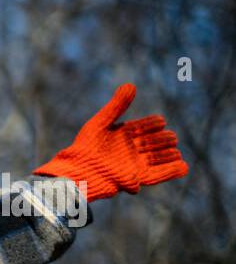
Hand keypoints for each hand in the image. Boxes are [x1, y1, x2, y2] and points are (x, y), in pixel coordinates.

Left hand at [33, 82, 188, 200]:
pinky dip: (170, 172)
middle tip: (171, 137)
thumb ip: (117, 105)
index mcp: (120, 136)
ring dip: (168, 155)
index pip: (143, 127)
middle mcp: (128, 150)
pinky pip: (157, 175)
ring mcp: (133, 165)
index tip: (160, 121)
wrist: (79, 172)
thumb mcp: (101, 122)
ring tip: (176, 151)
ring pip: (157, 158)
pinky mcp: (136, 179)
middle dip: (163, 140)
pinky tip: (184, 167)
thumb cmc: (85, 147)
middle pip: (152, 143)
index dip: (152, 124)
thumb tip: (131, 85)